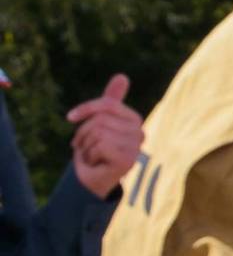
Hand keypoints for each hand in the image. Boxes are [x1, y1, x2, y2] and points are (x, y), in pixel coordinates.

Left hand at [67, 75, 142, 197]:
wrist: (92, 180)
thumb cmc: (94, 150)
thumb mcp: (99, 123)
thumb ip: (110, 102)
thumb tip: (123, 75)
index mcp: (134, 120)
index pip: (107, 104)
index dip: (85, 109)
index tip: (70, 118)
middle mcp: (140, 132)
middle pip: (100, 119)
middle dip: (83, 133)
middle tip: (84, 146)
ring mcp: (136, 147)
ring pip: (98, 132)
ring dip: (85, 146)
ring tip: (91, 156)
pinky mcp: (128, 159)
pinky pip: (100, 145)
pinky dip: (90, 156)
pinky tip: (96, 163)